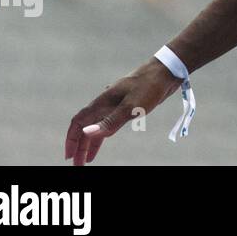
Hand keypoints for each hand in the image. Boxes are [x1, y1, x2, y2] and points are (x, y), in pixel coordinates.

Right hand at [65, 59, 183, 164]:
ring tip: (87, 160)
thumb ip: (110, 121)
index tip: (69, 157)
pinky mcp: (126, 105)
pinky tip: (103, 140)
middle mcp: (105, 103)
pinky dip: (103, 133)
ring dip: (90, 142)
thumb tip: (87, 133)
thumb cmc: (150, 86)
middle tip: (79, 164)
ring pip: (97, 125)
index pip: (78, 122)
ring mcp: (115, 104)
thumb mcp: (131, 107)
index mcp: (102, 102)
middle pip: (86, 126)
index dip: (71, 139)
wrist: (167, 71)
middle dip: (80, 146)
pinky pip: (108, 122)